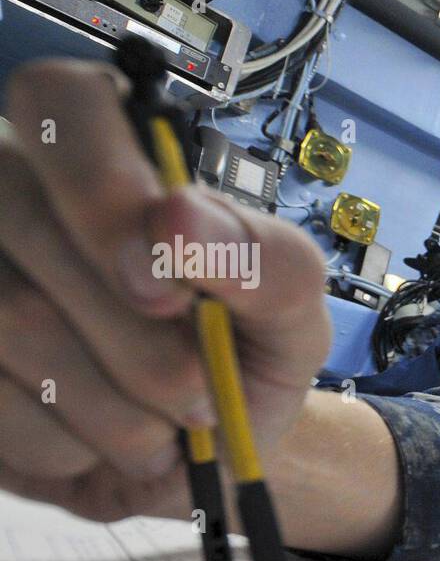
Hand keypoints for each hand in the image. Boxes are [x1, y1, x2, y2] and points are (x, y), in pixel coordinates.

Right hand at [0, 58, 330, 521]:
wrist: (205, 459)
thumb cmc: (241, 359)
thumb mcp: (291, 314)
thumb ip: (265, 260)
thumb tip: (177, 217)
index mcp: (106, 149)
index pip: (61, 102)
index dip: (105, 194)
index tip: (170, 290)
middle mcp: (10, 189)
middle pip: (27, 225)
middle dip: (139, 345)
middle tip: (197, 395)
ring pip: (8, 322)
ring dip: (114, 413)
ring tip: (159, 426)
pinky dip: (67, 449)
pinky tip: (94, 443)